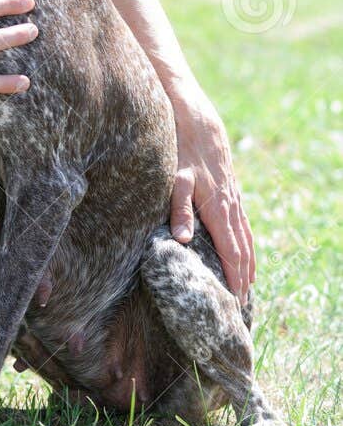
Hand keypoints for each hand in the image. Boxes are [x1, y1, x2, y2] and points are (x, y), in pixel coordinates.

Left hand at [170, 95, 254, 302]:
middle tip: (242, 302)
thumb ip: (179, 211)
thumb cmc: (182, 152)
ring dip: (248, 262)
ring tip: (249, 284)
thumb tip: (184, 241)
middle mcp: (231, 206)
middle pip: (241, 248)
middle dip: (243, 275)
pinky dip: (247, 242)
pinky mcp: (232, 191)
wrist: (199, 123)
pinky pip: (244, 223)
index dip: (234, 274)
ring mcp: (234, 198)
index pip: (230, 250)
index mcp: (218, 208)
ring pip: (246, 236)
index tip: (236, 296)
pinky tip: (246, 249)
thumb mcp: (176, 181)